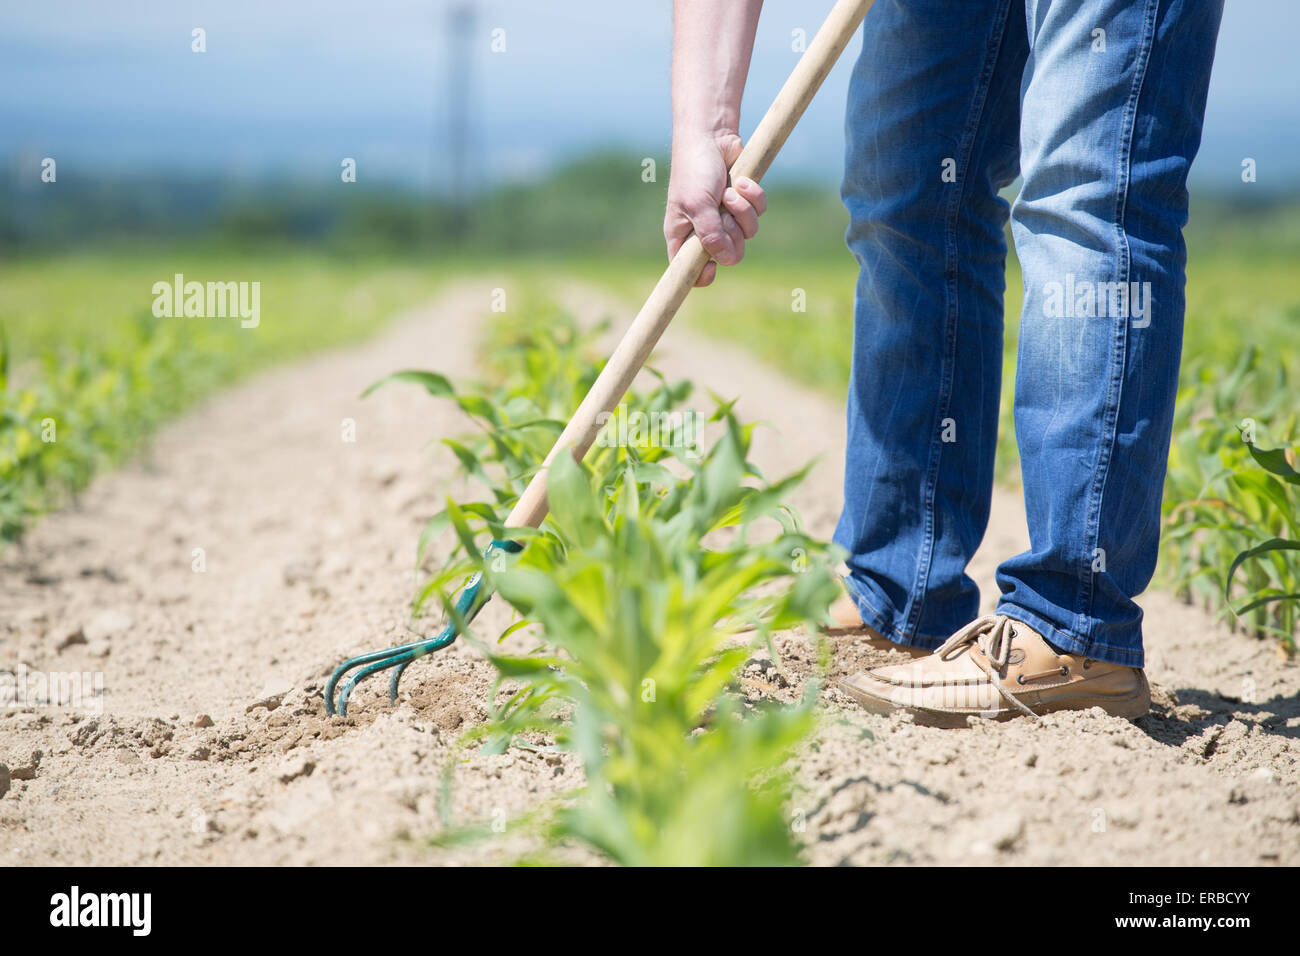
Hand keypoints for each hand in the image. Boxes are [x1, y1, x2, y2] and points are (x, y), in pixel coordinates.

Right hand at [664, 130, 766, 286]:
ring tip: (729, 191)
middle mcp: (704, 231)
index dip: (702, 275)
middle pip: (730, 254)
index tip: (712, 265)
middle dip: (732, 232)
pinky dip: (753, 197)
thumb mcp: (698, 205)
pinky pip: (758, 213)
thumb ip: (711, 236)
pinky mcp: (743, 204)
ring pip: (748, 234)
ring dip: (743, 210)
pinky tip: (741, 181)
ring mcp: (725, 218)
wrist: (712, 136)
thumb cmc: (694, 170)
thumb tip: (726, 261)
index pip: (689, 271)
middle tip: (722, 211)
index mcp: (683, 236)